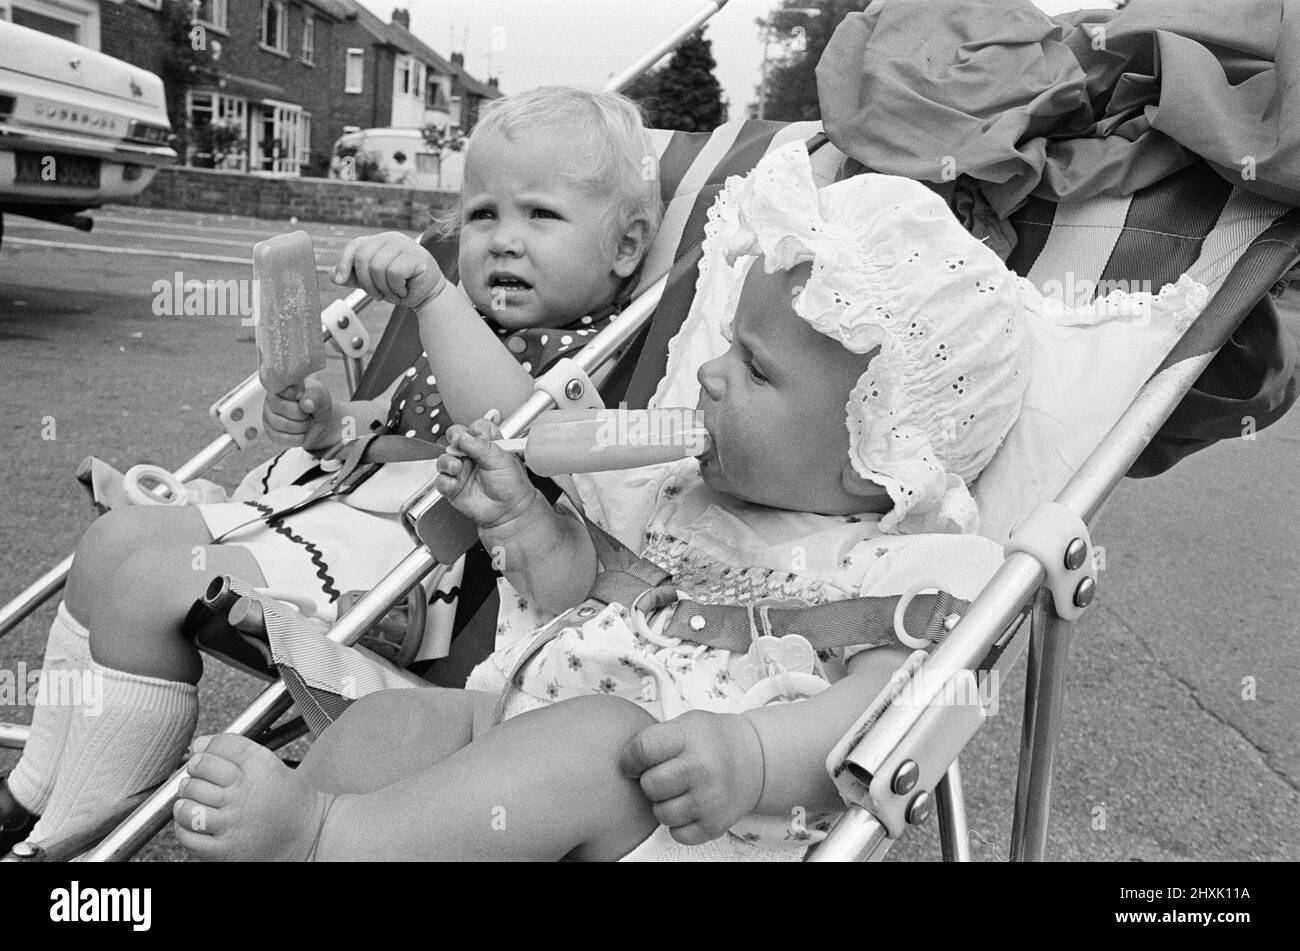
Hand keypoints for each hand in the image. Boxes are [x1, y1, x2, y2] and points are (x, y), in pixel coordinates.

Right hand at [263, 376, 336, 451]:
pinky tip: (302, 432)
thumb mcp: (321, 396)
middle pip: (283, 408)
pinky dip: (299, 437)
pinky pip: (283, 438)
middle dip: (303, 414)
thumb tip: (306, 404)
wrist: (318, 419)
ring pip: (282, 424)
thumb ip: (315, 397)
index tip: (305, 399)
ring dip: (302, 426)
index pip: (284, 391)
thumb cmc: (316, 403)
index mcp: (280, 385)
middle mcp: (270, 400)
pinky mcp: (271, 433)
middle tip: (308, 413)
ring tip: (306, 421)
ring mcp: (268, 417)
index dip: (299, 398)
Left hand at [333, 232, 446, 310]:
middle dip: (366, 283)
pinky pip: (393, 273)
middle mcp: (391, 238)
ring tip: (395, 292)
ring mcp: (404, 244)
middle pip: (363, 258)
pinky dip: (396, 288)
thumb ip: (352, 277)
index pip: (355, 246)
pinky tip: (405, 289)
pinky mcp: (416, 255)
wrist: (429, 296)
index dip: (343, 263)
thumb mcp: (372, 282)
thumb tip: (330, 274)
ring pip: (377, 268)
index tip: (339, 280)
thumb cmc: (401, 287)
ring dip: (384, 288)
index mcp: (379, 241)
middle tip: (378, 295)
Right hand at [434, 414, 537, 530]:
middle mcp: (472, 456)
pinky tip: (454, 483)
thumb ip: (482, 446)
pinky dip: (445, 481)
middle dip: (453, 438)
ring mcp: (462, 470)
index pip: (475, 428)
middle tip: (457, 443)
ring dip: (447, 461)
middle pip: (455, 439)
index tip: (473, 435)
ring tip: (457, 467)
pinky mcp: (453, 487)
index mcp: (487, 445)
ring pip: (444, 459)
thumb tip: (464, 436)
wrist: (509, 511)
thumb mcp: (502, 459)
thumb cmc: (512, 486)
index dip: (472, 429)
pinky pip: (441, 480)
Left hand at [619, 710, 764, 844]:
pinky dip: (678, 823)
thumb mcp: (686, 723)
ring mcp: (710, 799)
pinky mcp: (716, 824)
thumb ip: (654, 739)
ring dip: (663, 803)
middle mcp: (702, 768)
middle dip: (649, 782)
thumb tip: (620, 765)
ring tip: (678, 789)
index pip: (642, 750)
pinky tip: (689, 805)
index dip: (630, 759)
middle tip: (662, 775)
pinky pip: (677, 833)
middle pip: (649, 785)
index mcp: (690, 737)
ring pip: (660, 813)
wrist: (756, 758)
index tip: (635, 762)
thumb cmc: (711, 739)